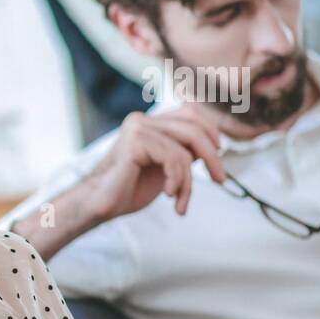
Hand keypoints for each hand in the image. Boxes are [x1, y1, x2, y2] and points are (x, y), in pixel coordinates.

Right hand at [84, 108, 226, 220]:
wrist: (99, 205)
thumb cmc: (128, 189)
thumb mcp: (165, 167)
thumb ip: (183, 151)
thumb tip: (213, 145)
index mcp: (148, 122)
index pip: (191, 113)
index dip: (211, 132)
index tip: (218, 157)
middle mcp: (142, 120)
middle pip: (194, 128)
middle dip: (212, 156)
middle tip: (220, 180)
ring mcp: (138, 128)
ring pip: (186, 148)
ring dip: (189, 180)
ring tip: (181, 200)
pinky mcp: (136, 140)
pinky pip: (174, 159)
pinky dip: (178, 181)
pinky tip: (168, 195)